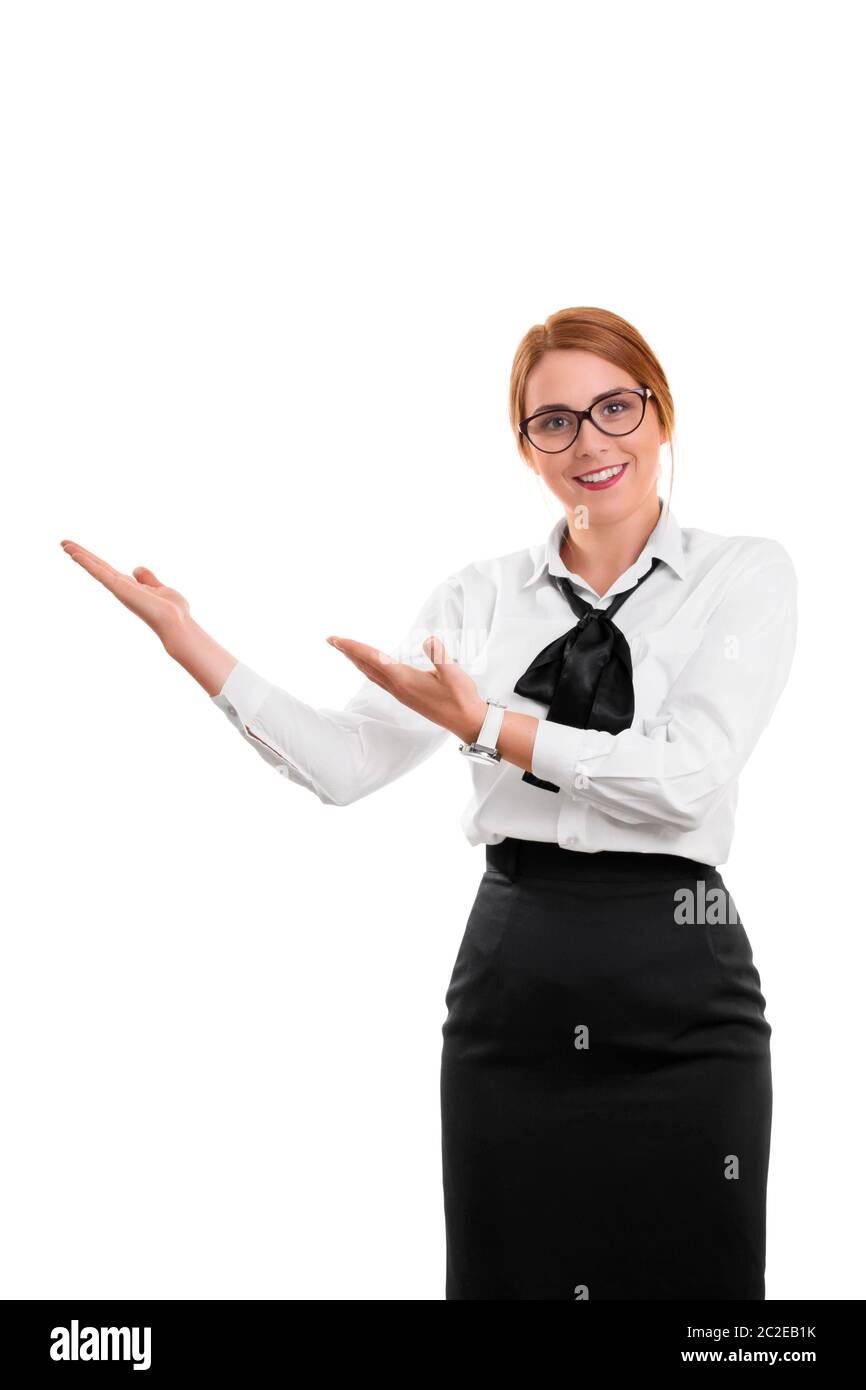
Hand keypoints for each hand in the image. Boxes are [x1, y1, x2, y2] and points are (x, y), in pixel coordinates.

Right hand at [59, 539, 190, 648]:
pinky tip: (75, 555)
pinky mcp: (119, 588)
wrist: (176, 621)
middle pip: (97, 567)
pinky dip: (87, 563)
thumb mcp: (161, 589)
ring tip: (64, 544)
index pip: (107, 569)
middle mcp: (121, 587)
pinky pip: (100, 573)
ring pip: (95, 568)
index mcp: (129, 586)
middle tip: (63, 543)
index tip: (79, 551)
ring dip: (79, 555)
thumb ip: (148, 579)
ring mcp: (119, 588)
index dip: (94, 559)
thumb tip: (135, 569)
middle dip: (81, 555)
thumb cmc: (173, 611)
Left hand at [326, 632, 486, 744]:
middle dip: (347, 651)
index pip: (373, 658)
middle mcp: (398, 687)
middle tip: (330, 639)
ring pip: (370, 673)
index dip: (354, 647)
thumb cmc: (461, 697)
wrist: (466, 721)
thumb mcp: (454, 673)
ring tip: (343, 649)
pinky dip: (368, 669)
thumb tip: (428, 639)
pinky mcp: (406, 697)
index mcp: (404, 679)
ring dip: (355, 660)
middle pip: (366, 665)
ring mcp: (400, 693)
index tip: (337, 639)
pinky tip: (368, 667)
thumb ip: (440, 655)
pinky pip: (379, 680)